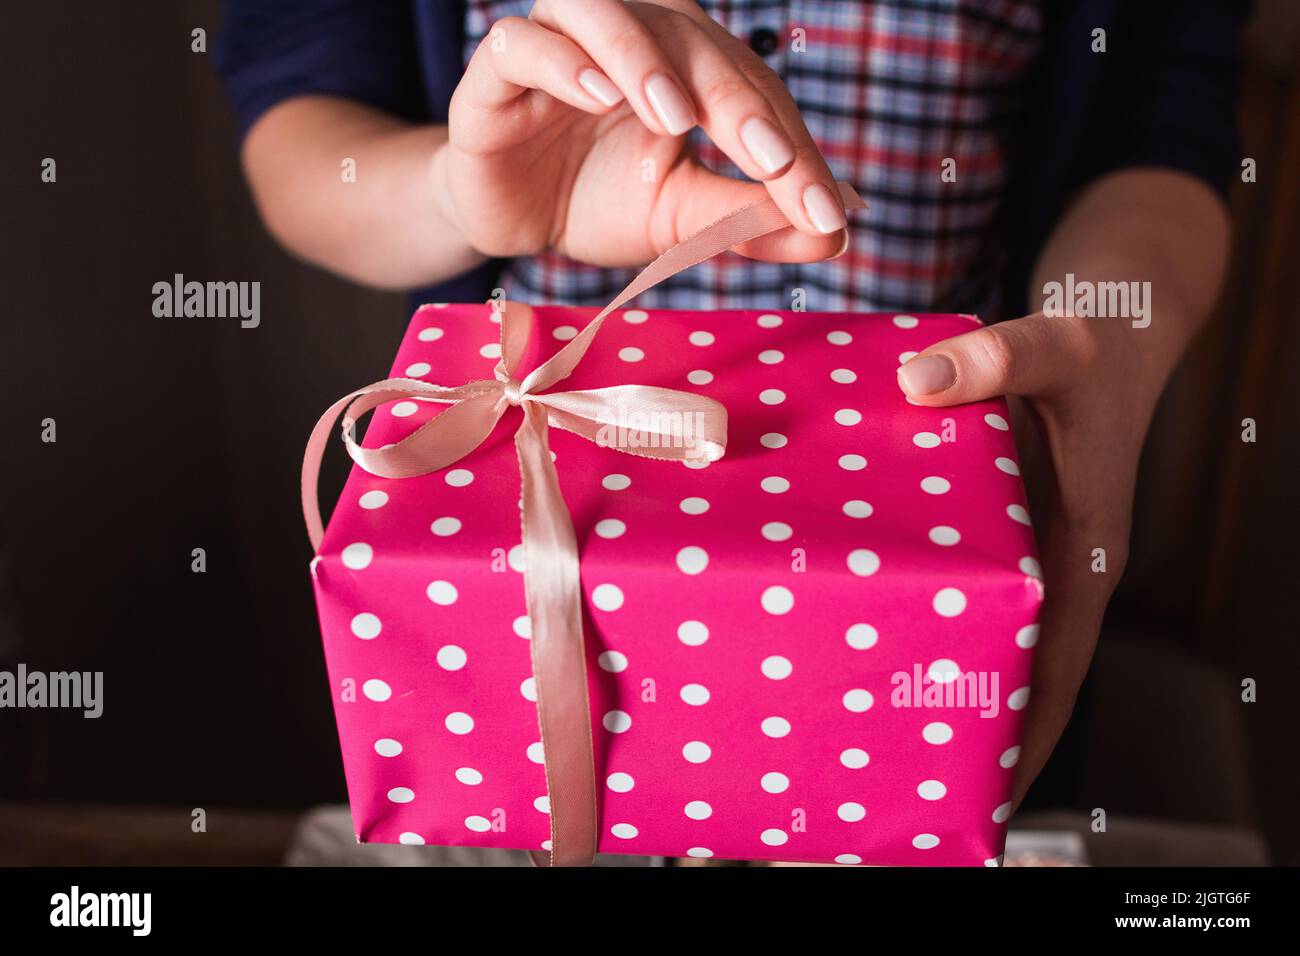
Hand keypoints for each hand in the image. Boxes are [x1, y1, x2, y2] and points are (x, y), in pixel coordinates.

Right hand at [439, 0, 846, 266]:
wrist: (511, 221)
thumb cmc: (599, 201)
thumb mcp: (680, 216)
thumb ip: (745, 217)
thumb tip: (832, 234)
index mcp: (687, 64)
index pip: (752, 91)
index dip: (795, 150)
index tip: (829, 213)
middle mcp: (631, 38)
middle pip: (692, 42)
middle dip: (738, 106)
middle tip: (775, 165)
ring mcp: (562, 45)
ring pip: (603, 13)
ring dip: (644, 58)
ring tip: (677, 118)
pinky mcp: (498, 70)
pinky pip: (522, 42)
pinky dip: (562, 63)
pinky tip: (597, 97)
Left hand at [897, 311, 1162, 806]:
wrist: (1106, 328)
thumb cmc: (1089, 347)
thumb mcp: (1050, 343)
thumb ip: (995, 357)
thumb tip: (917, 380)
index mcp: (1087, 546)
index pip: (1062, 660)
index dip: (1031, 727)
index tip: (995, 789)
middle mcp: (1062, 561)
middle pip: (1027, 667)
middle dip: (985, 727)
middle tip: (918, 778)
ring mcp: (1034, 550)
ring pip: (1001, 636)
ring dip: (960, 682)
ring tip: (892, 735)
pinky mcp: (1007, 528)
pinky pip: (978, 592)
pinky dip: (944, 623)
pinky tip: (887, 639)